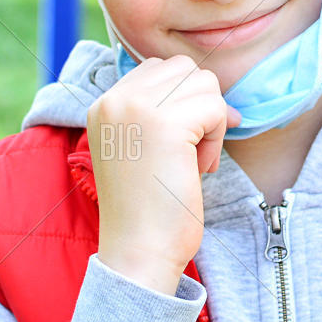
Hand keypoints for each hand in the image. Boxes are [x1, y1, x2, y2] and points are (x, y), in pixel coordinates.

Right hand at [87, 54, 241, 294]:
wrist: (138, 251)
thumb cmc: (146, 208)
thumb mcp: (141, 146)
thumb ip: (162, 112)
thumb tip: (215, 88)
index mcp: (104, 104)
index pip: (159, 69)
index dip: (184, 99)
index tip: (185, 141)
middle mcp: (115, 99)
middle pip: (185, 69)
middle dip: (200, 106)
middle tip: (192, 151)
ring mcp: (138, 108)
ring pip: (204, 84)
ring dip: (211, 122)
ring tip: (194, 161)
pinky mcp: (167, 124)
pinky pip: (215, 108)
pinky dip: (217, 138)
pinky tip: (199, 169)